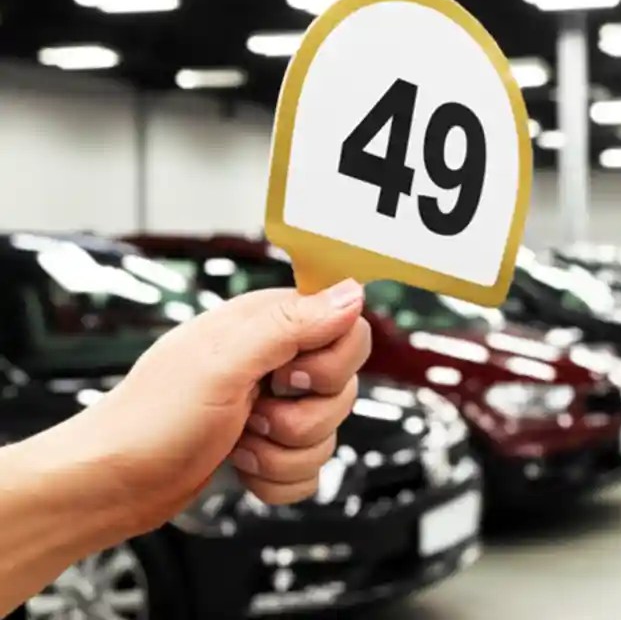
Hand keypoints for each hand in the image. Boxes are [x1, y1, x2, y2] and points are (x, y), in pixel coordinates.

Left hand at [70, 279, 369, 534]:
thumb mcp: (223, 363)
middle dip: (304, 418)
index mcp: (268, 325)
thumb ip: (291, 325)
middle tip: (255, 412)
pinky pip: (311, 471)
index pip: (348, 328)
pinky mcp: (270, 449)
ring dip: (284, 453)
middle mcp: (276, 362)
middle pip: (345, 389)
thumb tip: (351, 294)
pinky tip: (242, 468)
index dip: (332, 362)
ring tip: (239, 443)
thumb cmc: (150, 420)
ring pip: (329, 436)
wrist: (111, 484)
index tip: (290, 376)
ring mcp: (274, 408)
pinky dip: (278, 480)